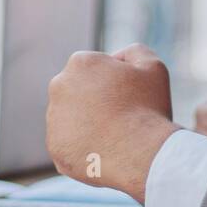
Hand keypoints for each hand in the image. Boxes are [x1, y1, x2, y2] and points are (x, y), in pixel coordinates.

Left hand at [46, 43, 180, 203]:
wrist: (139, 154)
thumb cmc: (148, 108)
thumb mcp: (152, 67)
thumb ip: (134, 52)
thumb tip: (117, 58)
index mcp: (80, 62)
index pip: (95, 69)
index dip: (116, 82)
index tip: (131, 97)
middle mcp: (59, 85)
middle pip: (79, 92)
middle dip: (97, 101)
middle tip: (122, 118)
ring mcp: (53, 118)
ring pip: (72, 119)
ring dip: (88, 125)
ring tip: (115, 138)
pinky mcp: (55, 146)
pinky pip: (70, 145)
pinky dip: (85, 148)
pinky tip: (105, 152)